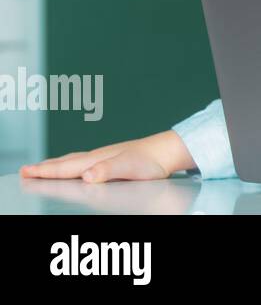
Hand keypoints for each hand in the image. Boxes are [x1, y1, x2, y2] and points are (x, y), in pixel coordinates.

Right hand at [19, 130, 194, 182]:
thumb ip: (107, 170)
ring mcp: (105, 157)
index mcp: (96, 160)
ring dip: (57, 164)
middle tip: (26, 170)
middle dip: (45, 167)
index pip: (65, 168)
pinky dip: (73, 164)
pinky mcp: (113, 160)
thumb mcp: (128, 167)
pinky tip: (78, 167)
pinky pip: (85, 162)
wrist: (168, 151)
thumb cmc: (151, 160)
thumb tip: (86, 175)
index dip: (45, 171)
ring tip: (45, 167)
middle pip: (65, 162)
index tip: (27, 172)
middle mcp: (98, 157)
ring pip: (75, 161)